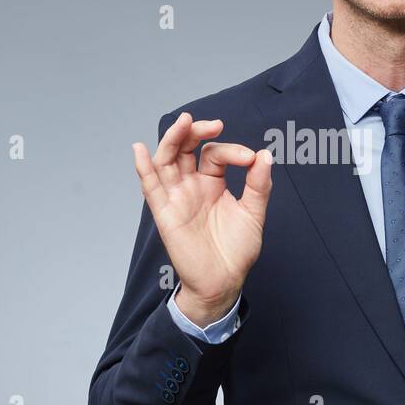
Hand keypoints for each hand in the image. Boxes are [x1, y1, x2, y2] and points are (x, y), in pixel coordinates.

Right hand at [132, 113, 272, 326]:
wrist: (224, 281)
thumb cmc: (236, 250)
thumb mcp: (254, 213)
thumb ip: (259, 185)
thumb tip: (265, 155)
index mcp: (212, 183)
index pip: (214, 154)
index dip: (232, 150)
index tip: (251, 159)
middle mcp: (191, 186)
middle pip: (184, 148)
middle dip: (195, 131)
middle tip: (213, 124)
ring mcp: (177, 198)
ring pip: (166, 161)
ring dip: (172, 139)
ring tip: (184, 122)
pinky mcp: (166, 214)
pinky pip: (151, 188)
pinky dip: (143, 168)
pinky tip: (139, 150)